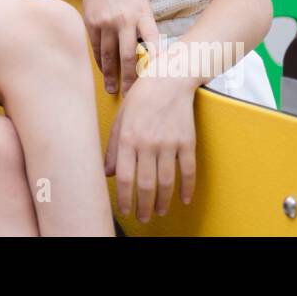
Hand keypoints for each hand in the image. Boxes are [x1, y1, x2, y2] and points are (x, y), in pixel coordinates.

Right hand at [77, 0, 160, 94]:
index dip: (156, 64)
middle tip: (132, 96)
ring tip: (113, 90)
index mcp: (143, 15)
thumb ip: (146, 26)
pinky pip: (97, 48)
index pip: (153, 44)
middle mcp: (125, 20)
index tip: (157, 82)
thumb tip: (151, 53)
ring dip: (111, 75)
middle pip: (128, 56)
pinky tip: (103, 71)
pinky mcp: (91, 23)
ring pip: (109, 56)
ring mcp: (106, 22)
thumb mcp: (142, 4)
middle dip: (131, 79)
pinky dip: (100, 61)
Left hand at [105, 73, 197, 221]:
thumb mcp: (121, 118)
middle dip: (143, 206)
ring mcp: (169, 143)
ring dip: (163, 202)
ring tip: (159, 212)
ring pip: (166, 181)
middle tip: (143, 217)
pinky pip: (188, 171)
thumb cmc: (141, 97)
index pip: (124, 177)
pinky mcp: (188, 141)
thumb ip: (114, 147)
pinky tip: (183, 200)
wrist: (170, 78)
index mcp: (128, 137)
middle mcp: (148, 143)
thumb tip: (107, 173)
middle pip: (145, 184)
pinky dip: (187, 188)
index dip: (124, 198)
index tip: (124, 210)